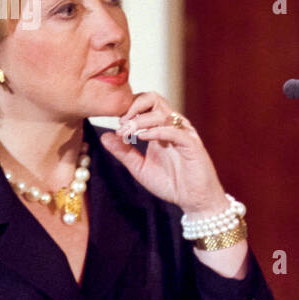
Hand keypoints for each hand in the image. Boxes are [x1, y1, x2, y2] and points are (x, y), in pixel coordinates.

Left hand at [99, 91, 225, 213]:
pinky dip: (156, 131)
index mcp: (160, 128)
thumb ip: (123, 152)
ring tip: (127, 134)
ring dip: (140, 121)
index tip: (116, 123)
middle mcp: (172, 126)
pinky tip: (142, 138)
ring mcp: (183, 134)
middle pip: (154, 98)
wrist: (193, 200)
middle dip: (133, 107)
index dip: (128, 108)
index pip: (144, 103)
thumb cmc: (171, 183)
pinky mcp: (192, 145)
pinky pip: (174, 131)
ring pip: (161, 113)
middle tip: (121, 123)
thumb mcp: (139, 168)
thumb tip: (105, 136)